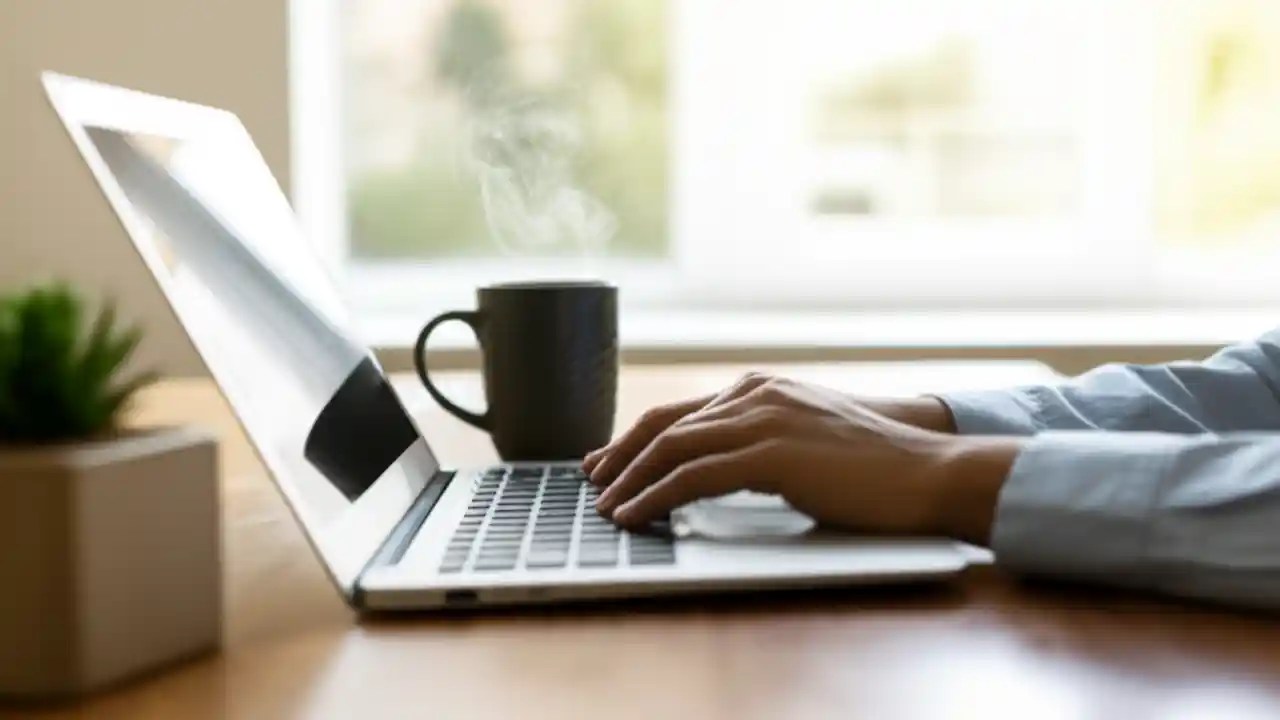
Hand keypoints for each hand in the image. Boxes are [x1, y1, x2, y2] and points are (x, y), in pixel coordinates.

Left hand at [583, 376, 957, 479]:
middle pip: (664, 422)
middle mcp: (755, 393)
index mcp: (762, 387)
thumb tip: (721, 467)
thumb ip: (763, 440)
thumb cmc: (875, 466)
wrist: (928, 469)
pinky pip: (691, 475)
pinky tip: (635, 516)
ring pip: (670, 446)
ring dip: (630, 479)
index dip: (638, 436)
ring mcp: (762, 418)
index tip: (609, 460)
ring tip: (606, 508)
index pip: (683, 410)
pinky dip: (655, 497)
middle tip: (592, 482)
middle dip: (620, 454)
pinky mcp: (770, 453)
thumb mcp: (807, 439)